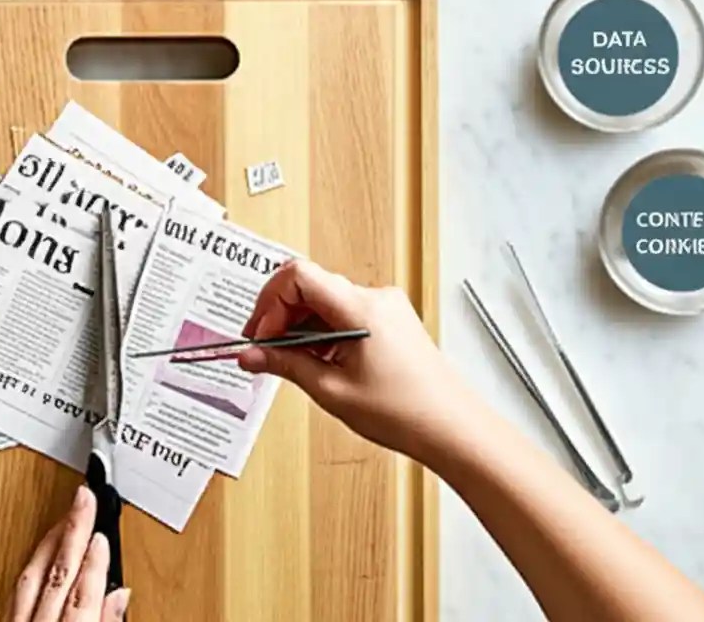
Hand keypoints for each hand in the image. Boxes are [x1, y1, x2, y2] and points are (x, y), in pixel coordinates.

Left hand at [7, 486, 129, 621]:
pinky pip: (16, 590)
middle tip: (85, 496)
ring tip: (67, 515)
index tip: (103, 533)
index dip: (95, 561)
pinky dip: (31, 566)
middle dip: (75, 530)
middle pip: (58, 573)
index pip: (83, 593)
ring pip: (31, 575)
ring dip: (51, 541)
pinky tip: (40, 553)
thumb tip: (120, 596)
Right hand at [239, 260, 475, 460]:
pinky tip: (316, 362)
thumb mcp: (331, 390)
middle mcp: (376, 299)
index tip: (260, 334)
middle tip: (263, 350)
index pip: (299, 276)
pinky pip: (344, 314)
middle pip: (310, 287)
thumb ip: (285, 365)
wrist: (451, 427)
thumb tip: (251, 355)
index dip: (270, 303)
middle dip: (280, 317)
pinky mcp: (389, 321)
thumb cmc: (405, 411)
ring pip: (325, 302)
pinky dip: (322, 333)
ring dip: (300, 327)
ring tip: (289, 363)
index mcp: (361, 308)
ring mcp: (385, 308)